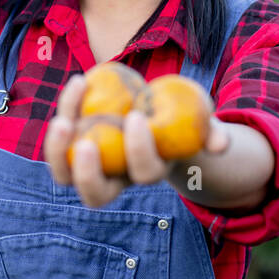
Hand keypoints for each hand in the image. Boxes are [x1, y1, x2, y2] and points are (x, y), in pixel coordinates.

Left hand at [45, 74, 232, 207]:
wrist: (156, 110)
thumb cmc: (183, 115)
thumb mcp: (202, 118)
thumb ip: (212, 131)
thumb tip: (220, 144)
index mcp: (150, 172)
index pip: (144, 172)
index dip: (139, 150)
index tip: (136, 116)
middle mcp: (117, 178)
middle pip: (96, 194)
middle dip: (87, 174)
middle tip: (84, 143)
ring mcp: (91, 165)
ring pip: (65, 175)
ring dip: (57, 151)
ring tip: (62, 120)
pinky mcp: (73, 144)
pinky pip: (61, 138)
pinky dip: (65, 112)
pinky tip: (78, 83)